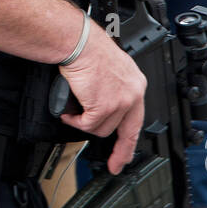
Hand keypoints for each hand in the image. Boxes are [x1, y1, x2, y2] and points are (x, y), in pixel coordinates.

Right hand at [58, 24, 145, 174]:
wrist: (79, 43)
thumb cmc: (88, 50)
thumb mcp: (111, 71)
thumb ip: (113, 91)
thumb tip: (101, 110)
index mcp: (136, 85)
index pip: (137, 120)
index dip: (131, 142)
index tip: (126, 157)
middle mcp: (132, 94)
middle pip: (124, 131)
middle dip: (119, 152)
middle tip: (112, 164)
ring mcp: (120, 102)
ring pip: (101, 129)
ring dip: (85, 124)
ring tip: (74, 113)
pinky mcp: (104, 106)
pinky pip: (87, 125)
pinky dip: (75, 121)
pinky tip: (69, 113)